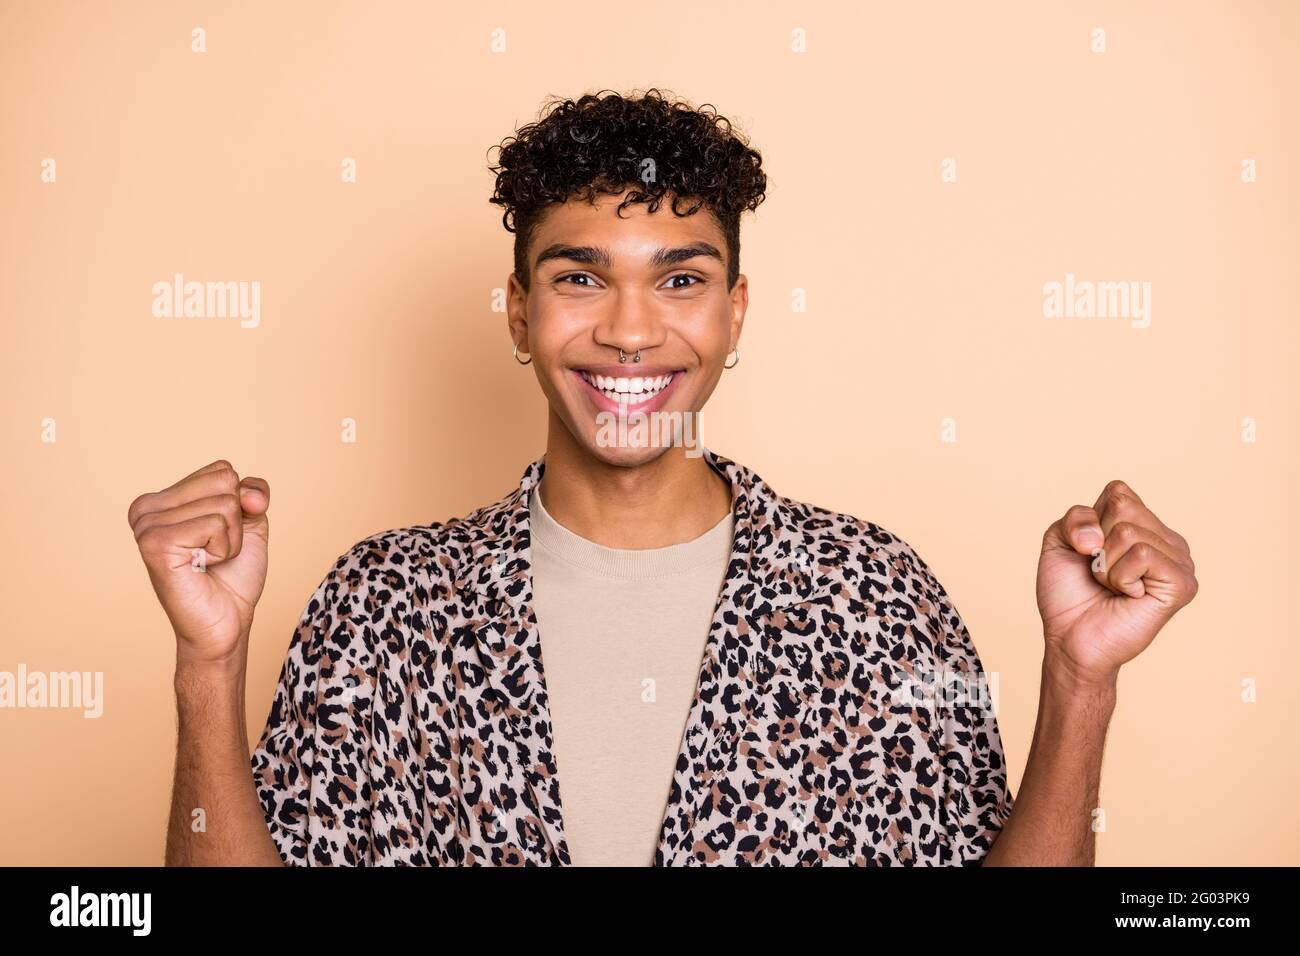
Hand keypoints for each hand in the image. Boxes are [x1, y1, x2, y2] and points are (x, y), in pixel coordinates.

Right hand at [128, 460, 270, 664]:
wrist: (226, 623)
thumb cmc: (232, 576)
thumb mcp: (250, 523)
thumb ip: (252, 493)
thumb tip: (248, 493)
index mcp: (160, 499)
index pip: (222, 470)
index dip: (239, 505)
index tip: (219, 537)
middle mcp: (145, 508)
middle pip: (225, 481)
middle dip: (236, 521)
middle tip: (215, 552)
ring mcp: (146, 525)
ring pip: (224, 503)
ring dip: (230, 539)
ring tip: (208, 562)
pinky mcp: (155, 543)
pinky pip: (216, 523)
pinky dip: (224, 550)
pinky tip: (202, 567)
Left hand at [1036, 480, 1197, 687]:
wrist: (1070, 638)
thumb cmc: (1068, 593)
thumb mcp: (1059, 541)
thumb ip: (1076, 516)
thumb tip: (1097, 535)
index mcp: (1146, 526)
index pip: (1118, 491)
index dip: (1089, 522)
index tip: (1087, 552)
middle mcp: (1168, 540)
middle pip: (1123, 506)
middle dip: (1096, 543)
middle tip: (1101, 574)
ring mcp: (1180, 561)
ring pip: (1129, 532)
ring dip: (1105, 565)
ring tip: (1113, 588)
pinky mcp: (1183, 584)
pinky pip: (1142, 554)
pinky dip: (1120, 577)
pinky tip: (1128, 596)